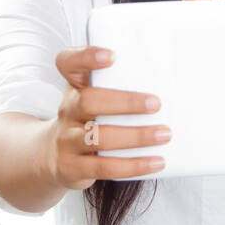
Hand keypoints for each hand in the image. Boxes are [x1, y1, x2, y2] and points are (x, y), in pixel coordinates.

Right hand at [47, 45, 170, 189]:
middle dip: (125, 102)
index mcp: (75, 87)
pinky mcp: (73, 166)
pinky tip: (156, 161)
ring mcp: (67, 139)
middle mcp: (67, 110)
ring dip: (136, 136)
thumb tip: (169, 85)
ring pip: (99, 137)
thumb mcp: (96, 99)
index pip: (68, 63)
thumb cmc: (88, 120)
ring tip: (164, 134)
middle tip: (155, 104)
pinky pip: (104, 167)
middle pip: (88, 101)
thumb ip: (119, 88)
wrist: (54, 157)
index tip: (111, 56)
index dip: (85, 57)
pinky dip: (133, 165)